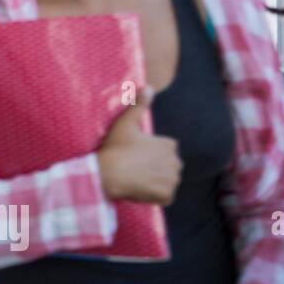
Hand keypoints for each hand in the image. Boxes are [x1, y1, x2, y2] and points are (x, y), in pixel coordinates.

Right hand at [96, 87, 181, 203]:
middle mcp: (176, 162)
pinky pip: (165, 196)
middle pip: (168, 166)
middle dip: (156, 168)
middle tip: (134, 168)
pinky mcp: (167, 195)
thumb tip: (150, 87)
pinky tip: (140, 189)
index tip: (135, 155)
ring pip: (166, 181)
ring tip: (136, 179)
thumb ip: (139, 105)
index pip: (165, 150)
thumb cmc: (115, 148)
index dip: (150, 153)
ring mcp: (172, 180)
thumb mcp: (125, 123)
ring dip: (156, 182)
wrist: (107, 174)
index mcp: (169, 145)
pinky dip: (155, 195)